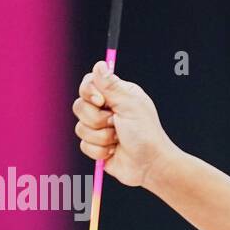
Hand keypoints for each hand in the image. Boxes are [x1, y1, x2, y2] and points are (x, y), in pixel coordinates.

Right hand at [72, 60, 176, 187]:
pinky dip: (100, 151)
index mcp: (116, 95)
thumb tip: (99, 64)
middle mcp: (105, 109)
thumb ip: (111, 85)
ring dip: (102, 137)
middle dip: (97, 119)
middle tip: (116, 124)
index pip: (88, 84)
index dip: (89, 92)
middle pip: (79, 106)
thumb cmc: (145, 134)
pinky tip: (114, 151)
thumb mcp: (130, 105)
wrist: (150, 165)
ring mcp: (99, 128)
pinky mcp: (96, 146)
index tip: (102, 102)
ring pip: (80, 128)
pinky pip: (83, 145)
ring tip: (118, 139)